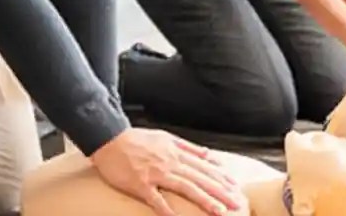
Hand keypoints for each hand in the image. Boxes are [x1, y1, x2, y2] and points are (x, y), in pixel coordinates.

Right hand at [90, 128, 245, 215]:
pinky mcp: (140, 183)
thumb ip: (188, 147)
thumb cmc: (136, 139)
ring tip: (219, 211)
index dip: (221, 177)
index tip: (235, 187)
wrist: (108, 138)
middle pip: (200, 178)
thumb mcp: (166, 137)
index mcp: (176, 152)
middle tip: (236, 203)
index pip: (204, 166)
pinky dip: (167, 210)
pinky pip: (156, 199)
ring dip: (204, 200)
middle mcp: (170, 162)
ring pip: (185, 187)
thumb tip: (209, 155)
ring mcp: (155, 173)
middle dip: (220, 192)